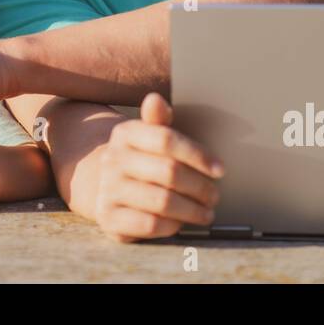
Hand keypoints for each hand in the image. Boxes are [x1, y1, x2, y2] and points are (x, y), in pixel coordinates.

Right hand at [92, 93, 223, 241]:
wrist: (103, 185)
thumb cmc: (140, 158)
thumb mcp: (148, 135)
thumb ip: (158, 120)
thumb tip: (155, 99)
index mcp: (125, 133)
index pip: (166, 139)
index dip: (198, 154)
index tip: (220, 169)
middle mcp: (112, 160)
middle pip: (169, 172)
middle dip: (200, 187)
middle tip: (215, 195)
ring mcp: (108, 190)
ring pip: (162, 202)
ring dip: (192, 209)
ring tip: (206, 212)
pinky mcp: (108, 218)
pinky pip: (150, 225)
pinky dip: (173, 225)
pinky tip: (182, 222)